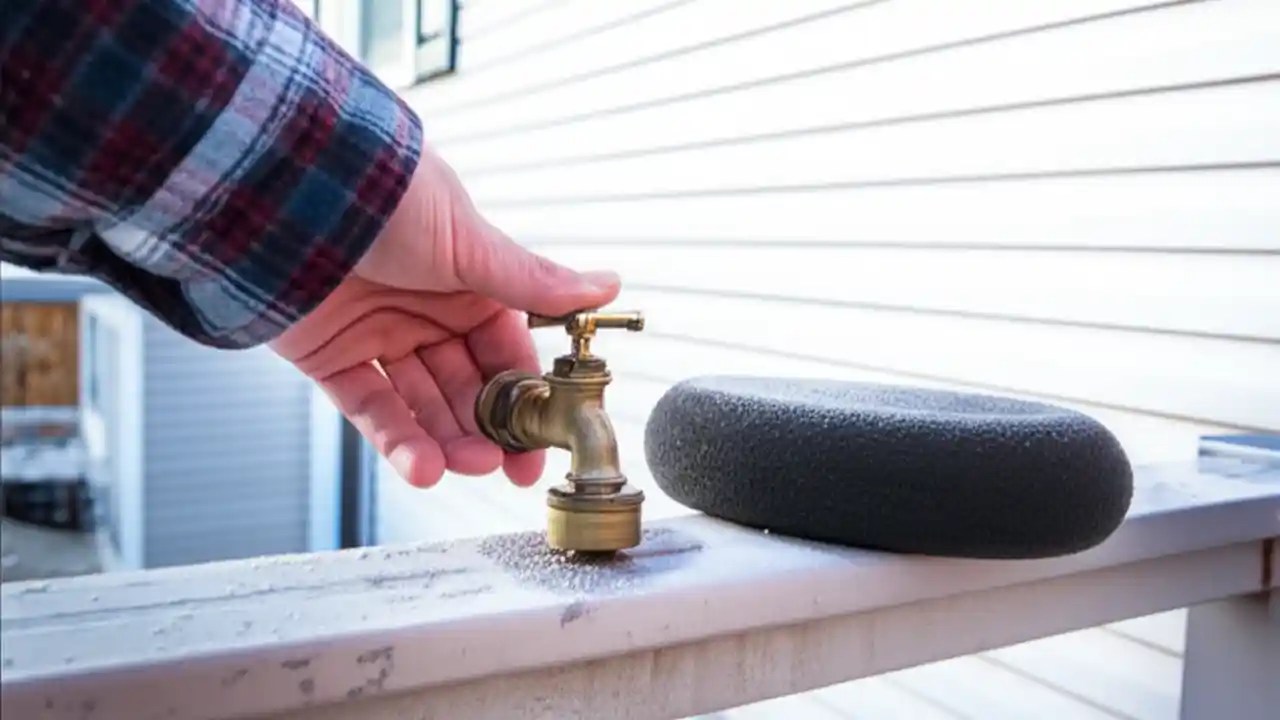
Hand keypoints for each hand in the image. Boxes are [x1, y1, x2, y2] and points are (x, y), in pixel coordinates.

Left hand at [269, 147, 619, 488]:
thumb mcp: (469, 242)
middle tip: (508, 466)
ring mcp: (378, 336)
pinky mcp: (329, 357)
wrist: (289, 185)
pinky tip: (423, 467)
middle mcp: (426, 312)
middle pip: (466, 386)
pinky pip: (368, 408)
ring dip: (446, 441)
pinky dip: (396, 440)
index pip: (508, 350)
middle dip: (487, 428)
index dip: (527, 392)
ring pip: (421, 405)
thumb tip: (606, 285)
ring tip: (467, 467)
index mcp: (467, 282)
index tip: (545, 433)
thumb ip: (533, 281)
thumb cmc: (385, 194)